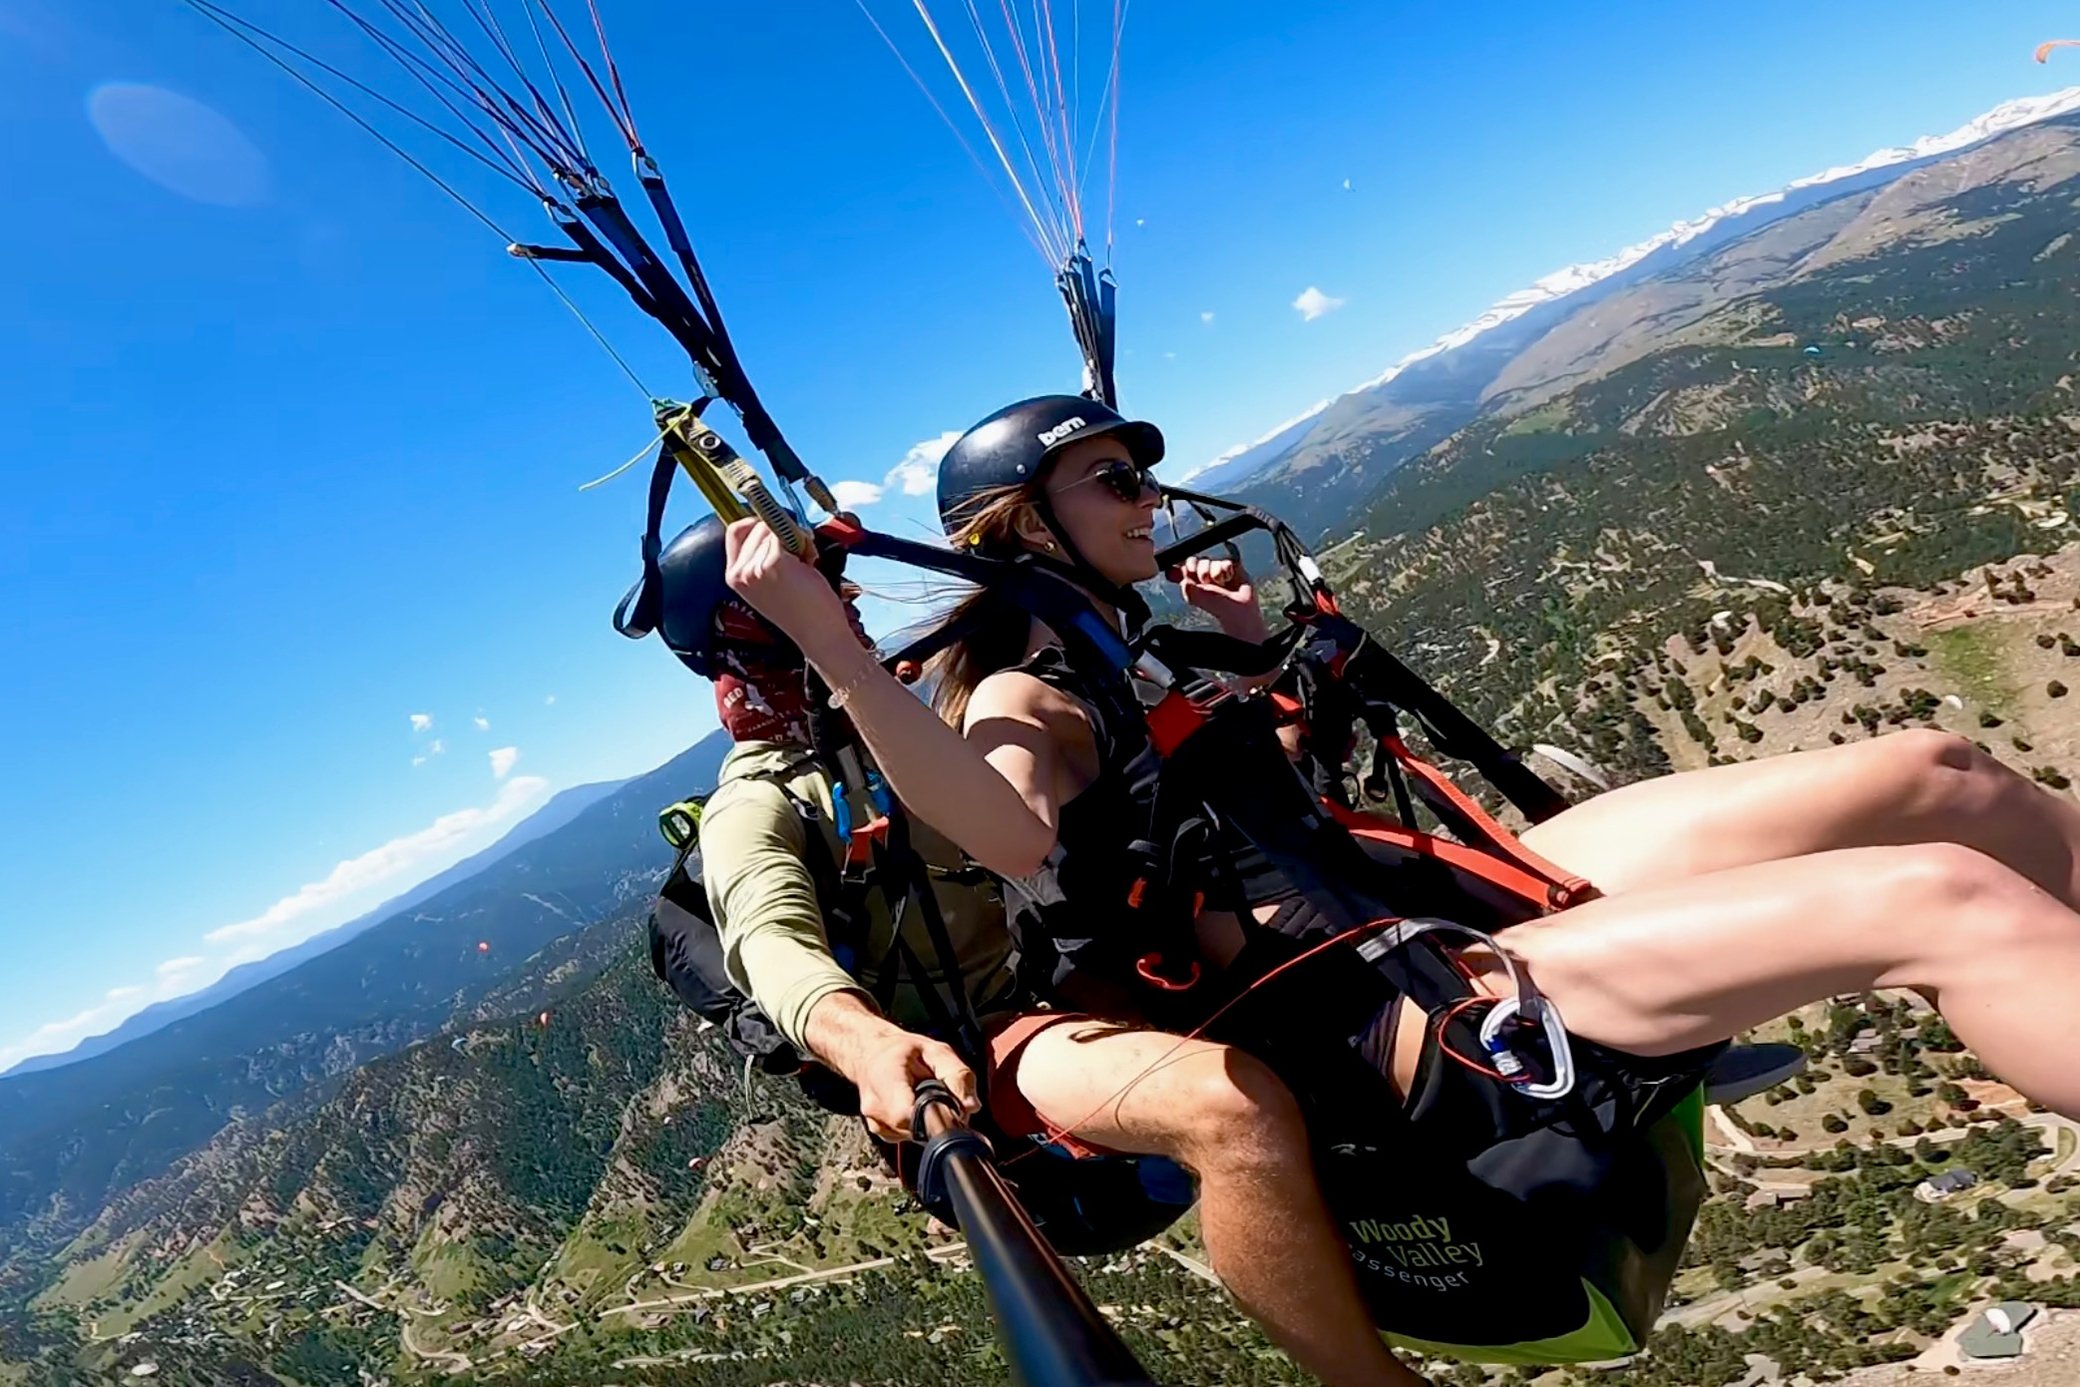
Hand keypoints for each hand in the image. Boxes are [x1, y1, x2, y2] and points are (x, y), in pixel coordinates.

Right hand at [722, 517, 853, 659]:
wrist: (819, 634)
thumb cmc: (803, 609)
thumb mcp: (770, 583)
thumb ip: (762, 557)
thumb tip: (772, 521)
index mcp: (734, 577)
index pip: (735, 530)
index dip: (758, 524)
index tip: (778, 530)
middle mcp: (739, 572)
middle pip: (757, 525)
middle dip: (781, 532)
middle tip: (799, 556)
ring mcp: (754, 567)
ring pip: (774, 528)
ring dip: (796, 538)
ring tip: (805, 565)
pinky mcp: (773, 563)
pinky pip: (788, 533)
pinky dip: (804, 541)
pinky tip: (811, 563)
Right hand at [850, 1029, 980, 1142]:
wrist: (870, 1052)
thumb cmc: (902, 1050)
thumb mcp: (936, 1050)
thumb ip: (956, 1074)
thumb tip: (970, 1105)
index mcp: (886, 1079)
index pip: (906, 1115)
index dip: (933, 1117)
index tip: (947, 1106)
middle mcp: (876, 1105)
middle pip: (915, 1130)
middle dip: (935, 1118)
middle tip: (938, 1094)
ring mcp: (875, 1121)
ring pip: (913, 1136)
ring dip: (926, 1122)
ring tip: (922, 1096)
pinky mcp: (880, 1131)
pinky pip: (906, 1137)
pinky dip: (916, 1125)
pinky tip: (914, 1106)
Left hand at [1170, 555, 1266, 640]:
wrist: (1238, 610)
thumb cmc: (1216, 607)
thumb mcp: (1193, 596)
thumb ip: (1183, 582)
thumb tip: (1170, 571)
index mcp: (1190, 581)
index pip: (1183, 565)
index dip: (1186, 565)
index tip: (1190, 570)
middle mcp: (1203, 574)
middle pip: (1197, 560)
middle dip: (1201, 569)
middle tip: (1206, 580)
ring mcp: (1217, 570)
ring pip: (1212, 559)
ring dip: (1216, 570)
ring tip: (1221, 582)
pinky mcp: (1231, 567)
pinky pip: (1226, 559)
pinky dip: (1227, 568)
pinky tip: (1229, 578)